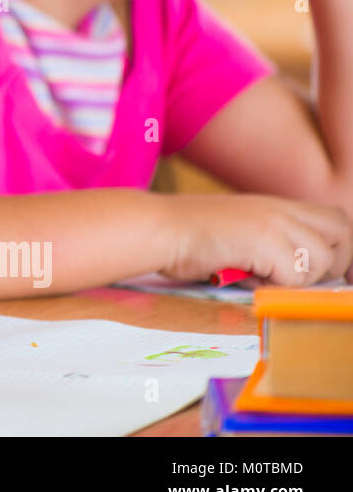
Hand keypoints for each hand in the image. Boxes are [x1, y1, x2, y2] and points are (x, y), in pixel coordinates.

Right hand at [162, 193, 352, 285]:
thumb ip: (270, 240)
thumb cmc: (187, 237)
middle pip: (342, 233)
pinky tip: (247, 280)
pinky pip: (295, 277)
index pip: (335, 220)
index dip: (339, 247)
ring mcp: (275, 224)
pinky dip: (277, 287)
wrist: (158, 227)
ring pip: (322, 261)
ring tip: (263, 279)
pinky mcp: (265, 242)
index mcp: (276, 205)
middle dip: (335, 262)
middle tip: (306, 280)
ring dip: (300, 279)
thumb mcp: (238, 229)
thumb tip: (298, 272)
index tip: (326, 272)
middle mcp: (281, 210)